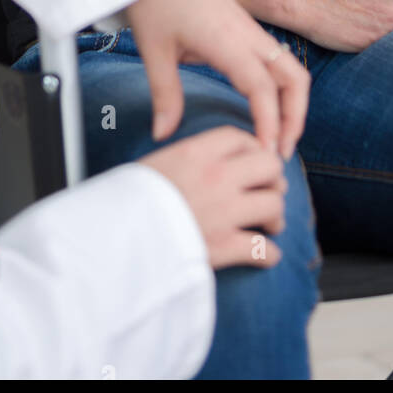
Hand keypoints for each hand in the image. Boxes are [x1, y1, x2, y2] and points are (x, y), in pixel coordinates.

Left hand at [123, 0, 308, 158]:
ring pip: (291, 68)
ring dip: (293, 103)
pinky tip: (268, 108)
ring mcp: (250, 30)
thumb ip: (165, 95)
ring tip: (280, 136)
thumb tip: (164, 135)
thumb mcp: (155, 50)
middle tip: (281, 153)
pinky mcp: (245, 27)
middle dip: (296, 117)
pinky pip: (278, 59)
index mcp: (228, 42)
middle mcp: (248, 36)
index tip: (267, 153)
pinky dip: (283, 87)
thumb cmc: (156, 0)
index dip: (270, 123)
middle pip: (294, 78)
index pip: (263, 89)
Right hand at [140, 126, 285, 269]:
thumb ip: (185, 159)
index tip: (253, 158)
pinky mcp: (224, 247)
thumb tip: (197, 161)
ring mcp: (224, 212)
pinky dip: (269, 254)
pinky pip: (263, 248)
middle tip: (270, 190)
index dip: (253, 146)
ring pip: (274, 204)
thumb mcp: (153, 165)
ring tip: (272, 224)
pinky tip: (267, 255)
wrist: (116, 239)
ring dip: (276, 216)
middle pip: (269, 166)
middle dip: (273, 178)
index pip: (239, 137)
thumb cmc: (128, 201)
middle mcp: (217, 177)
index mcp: (196, 153)